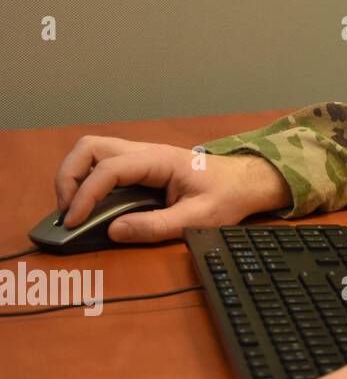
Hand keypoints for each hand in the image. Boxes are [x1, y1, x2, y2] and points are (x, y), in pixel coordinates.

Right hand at [54, 135, 291, 243]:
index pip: (108, 169)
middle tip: (68, 211)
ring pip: (93, 151)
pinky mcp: (140, 165)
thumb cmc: (227, 196)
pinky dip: (87, 179)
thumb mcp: (198, 218)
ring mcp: (141, 156)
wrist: (245, 182)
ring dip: (75, 176)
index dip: (85, 195)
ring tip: (74, 209)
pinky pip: (104, 164)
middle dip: (69, 176)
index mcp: (160, 160)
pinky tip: (89, 204)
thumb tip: (114, 231)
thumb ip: (156, 226)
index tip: (73, 222)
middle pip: (90, 147)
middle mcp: (146, 151)